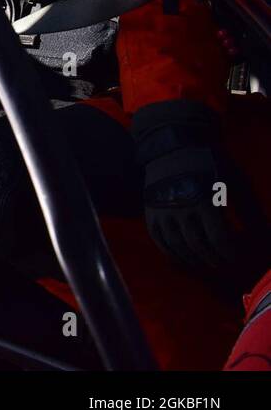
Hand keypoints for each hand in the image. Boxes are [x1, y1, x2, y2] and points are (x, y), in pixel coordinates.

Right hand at [134, 101, 234, 269]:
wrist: (173, 145)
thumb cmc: (209, 162)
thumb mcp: (235, 181)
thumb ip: (249, 209)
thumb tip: (264, 234)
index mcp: (204, 199)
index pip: (218, 238)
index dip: (229, 252)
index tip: (236, 257)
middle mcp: (180, 208)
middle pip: (198, 245)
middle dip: (213, 259)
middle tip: (222, 264)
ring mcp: (162, 211)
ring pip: (177, 246)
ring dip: (192, 260)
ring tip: (204, 264)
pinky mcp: (150, 212)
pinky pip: (159, 240)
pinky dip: (170, 253)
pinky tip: (182, 257)